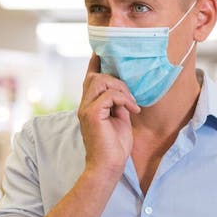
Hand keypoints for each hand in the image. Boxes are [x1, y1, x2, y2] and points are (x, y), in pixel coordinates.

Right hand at [78, 54, 139, 178]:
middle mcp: (84, 104)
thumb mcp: (120, 119)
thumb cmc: (115, 146)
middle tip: (131, 96)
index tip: (103, 51)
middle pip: (96, 75)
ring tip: (131, 103)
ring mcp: (86, 108)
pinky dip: (123, 99)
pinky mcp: (91, 114)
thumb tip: (124, 91)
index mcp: (90, 104)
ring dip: (121, 89)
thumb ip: (118, 103)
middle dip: (117, 80)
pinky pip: (109, 95)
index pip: (90, 77)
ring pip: (101, 81)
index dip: (96, 63)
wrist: (109, 166)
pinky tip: (132, 109)